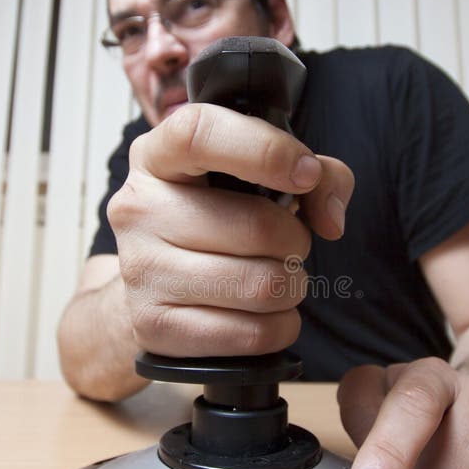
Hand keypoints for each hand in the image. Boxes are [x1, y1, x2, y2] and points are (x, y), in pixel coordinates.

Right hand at [107, 102, 353, 357]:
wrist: (154, 288)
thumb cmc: (217, 221)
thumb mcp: (259, 178)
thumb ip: (318, 176)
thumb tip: (330, 219)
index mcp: (158, 157)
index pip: (200, 134)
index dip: (265, 150)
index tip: (306, 174)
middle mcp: (138, 208)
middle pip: (258, 226)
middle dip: (296, 241)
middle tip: (287, 245)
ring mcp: (141, 269)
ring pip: (262, 286)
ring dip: (291, 286)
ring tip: (275, 278)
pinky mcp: (154, 325)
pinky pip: (252, 333)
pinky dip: (279, 328)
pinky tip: (265, 315)